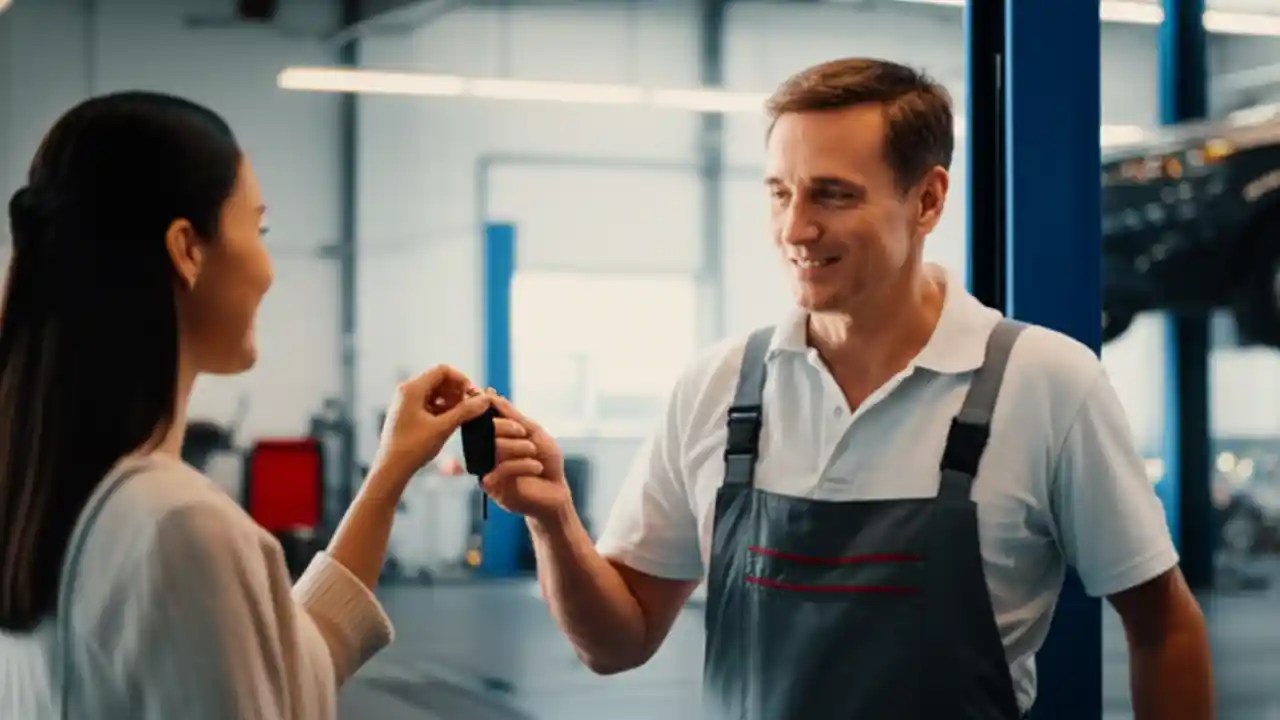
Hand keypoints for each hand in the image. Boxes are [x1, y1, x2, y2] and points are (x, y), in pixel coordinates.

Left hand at [369, 365, 490, 490]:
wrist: (391, 468)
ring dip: (451, 400)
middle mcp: (408, 391)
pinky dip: (442, 408)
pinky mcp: (408, 413)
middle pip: (439, 379)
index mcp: (413, 389)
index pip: (443, 370)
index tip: (472, 395)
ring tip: (462, 415)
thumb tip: (485, 400)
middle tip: (471, 406)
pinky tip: (451, 421)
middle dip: (457, 390)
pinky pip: (429, 402)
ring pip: (435, 391)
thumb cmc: (412, 447)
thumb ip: (465, 411)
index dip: (461, 379)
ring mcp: (406, 401)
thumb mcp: (443, 427)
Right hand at [481, 394, 572, 524]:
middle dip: (509, 426)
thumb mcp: (534, 433)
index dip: (491, 407)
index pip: (486, 416)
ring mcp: (488, 467)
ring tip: (534, 453)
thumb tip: (491, 393)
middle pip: (489, 429)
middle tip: (524, 433)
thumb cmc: (546, 462)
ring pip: (497, 447)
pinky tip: (536, 467)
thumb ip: (513, 415)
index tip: (497, 402)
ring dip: (520, 447)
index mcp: (495, 436)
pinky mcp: (492, 486)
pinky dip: (522, 465)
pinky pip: (502, 468)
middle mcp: (487, 450)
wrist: (555, 493)